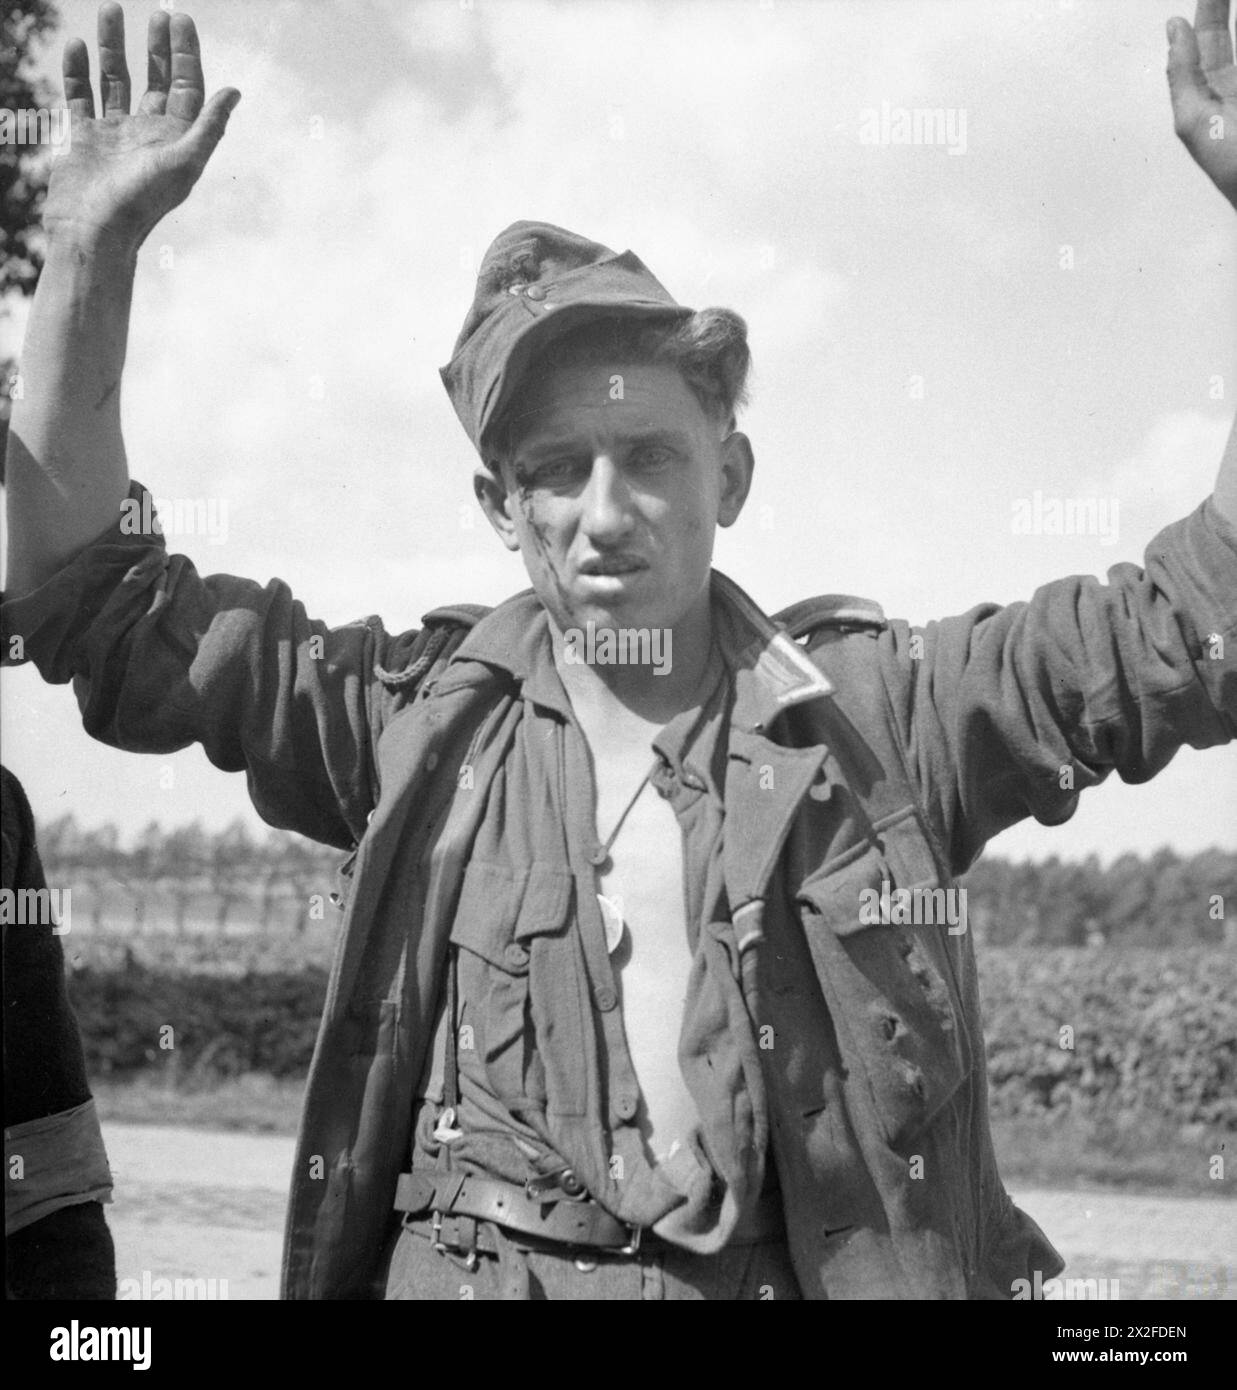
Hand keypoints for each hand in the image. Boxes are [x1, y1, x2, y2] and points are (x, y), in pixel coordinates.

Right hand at [43, 2, 239, 250]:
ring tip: (111, 9)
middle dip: (158, 47)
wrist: (94, 233)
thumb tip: (235, 91)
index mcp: (175, 140)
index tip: (180, 19)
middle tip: (158, 12)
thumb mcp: (183, 163)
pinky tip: (77, 45)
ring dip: (113, 47)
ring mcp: (114, 135)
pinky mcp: (84, 140)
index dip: (185, 53)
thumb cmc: (141, 203)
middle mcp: (147, 134)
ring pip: (115, 80)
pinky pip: (80, 97)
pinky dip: (78, 71)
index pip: (186, 87)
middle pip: (155, 80)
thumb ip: (208, 126)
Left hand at [1167, 0, 1236, 209]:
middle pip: (1231, 35)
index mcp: (1214, 95)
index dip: (1210, 9)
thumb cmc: (1233, 168)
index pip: (1210, 39)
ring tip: (1228, 2)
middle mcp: (1236, 87)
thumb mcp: (1196, 122)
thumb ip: (1184, 75)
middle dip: (1224, 7)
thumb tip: (1174, 29)